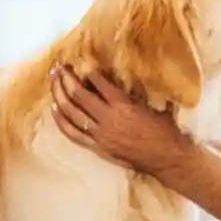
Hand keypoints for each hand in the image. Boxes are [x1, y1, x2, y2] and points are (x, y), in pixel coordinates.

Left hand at [49, 64, 193, 175]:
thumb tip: (123, 78)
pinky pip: (73, 133)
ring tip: (54, 81)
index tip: (82, 62)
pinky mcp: (97, 147)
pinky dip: (61, 120)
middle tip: (60, 67)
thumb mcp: (152, 104)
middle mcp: (108, 119)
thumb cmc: (164, 130)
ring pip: (71, 112)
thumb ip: (135, 92)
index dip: (88, 70)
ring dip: (59, 94)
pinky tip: (54, 108)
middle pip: (78, 94)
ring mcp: (100, 134)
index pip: (99, 82)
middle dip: (67, 78)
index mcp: (123, 105)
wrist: (167, 158)